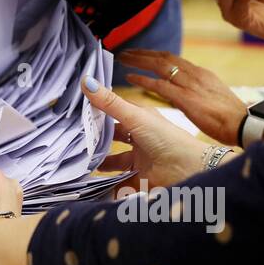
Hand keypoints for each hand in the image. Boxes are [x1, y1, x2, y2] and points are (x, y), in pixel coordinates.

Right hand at [81, 78, 213, 189]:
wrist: (188, 169)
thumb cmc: (165, 137)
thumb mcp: (134, 117)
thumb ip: (108, 102)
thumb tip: (84, 81)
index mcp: (140, 119)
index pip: (114, 113)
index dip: (98, 113)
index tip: (76, 114)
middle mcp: (140, 138)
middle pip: (114, 138)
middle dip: (97, 140)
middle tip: (75, 140)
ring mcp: (140, 159)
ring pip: (115, 160)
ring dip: (101, 162)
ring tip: (82, 163)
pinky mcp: (140, 179)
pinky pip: (119, 182)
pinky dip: (108, 184)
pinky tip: (93, 182)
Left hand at [116, 49, 247, 146]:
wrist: (244, 124)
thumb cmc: (230, 117)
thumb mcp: (212, 96)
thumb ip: (196, 91)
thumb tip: (180, 92)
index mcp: (201, 73)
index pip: (174, 58)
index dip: (154, 55)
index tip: (140, 53)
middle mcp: (195, 74)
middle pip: (164, 57)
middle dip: (143, 53)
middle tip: (125, 52)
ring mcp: (190, 85)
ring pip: (159, 65)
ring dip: (138, 60)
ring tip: (122, 59)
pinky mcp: (186, 98)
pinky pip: (159, 85)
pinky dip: (143, 80)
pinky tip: (130, 78)